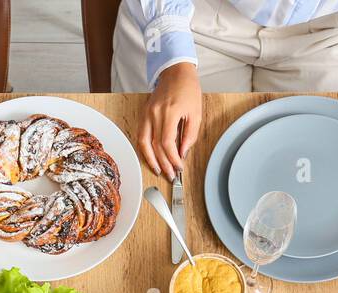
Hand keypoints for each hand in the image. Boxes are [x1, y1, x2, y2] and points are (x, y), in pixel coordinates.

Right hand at [138, 63, 201, 177]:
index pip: (167, 143)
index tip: (178, 167)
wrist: (176, 72)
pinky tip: (150, 157)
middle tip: (170, 174)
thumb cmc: (188, 89)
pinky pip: (141, 135)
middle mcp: (155, 114)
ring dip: (150, 159)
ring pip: (144, 143)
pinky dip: (144, 149)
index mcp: (169, 113)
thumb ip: (190, 135)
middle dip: (163, 163)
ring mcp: (147, 114)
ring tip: (158, 170)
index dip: (172, 158)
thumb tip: (182, 152)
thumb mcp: (196, 113)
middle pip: (155, 146)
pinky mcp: (144, 114)